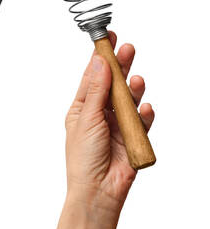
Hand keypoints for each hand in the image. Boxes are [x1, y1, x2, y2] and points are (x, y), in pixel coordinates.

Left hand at [65, 33, 154, 216]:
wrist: (98, 190)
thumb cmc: (83, 159)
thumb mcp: (86, 119)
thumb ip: (96, 91)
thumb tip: (98, 62)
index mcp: (82, 108)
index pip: (93, 77)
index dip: (100, 57)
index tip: (107, 38)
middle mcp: (101, 114)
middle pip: (114, 84)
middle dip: (121, 66)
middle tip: (127, 49)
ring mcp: (119, 125)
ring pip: (130, 99)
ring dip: (134, 89)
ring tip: (135, 81)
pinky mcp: (134, 138)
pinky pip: (143, 121)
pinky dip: (146, 114)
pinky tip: (146, 109)